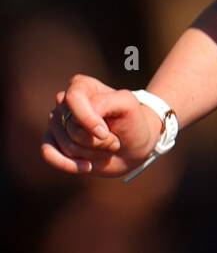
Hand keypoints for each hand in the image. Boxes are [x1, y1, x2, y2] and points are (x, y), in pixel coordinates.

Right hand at [41, 75, 161, 178]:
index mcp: (81, 86)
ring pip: (65, 144)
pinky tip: (87, 166)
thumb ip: (106, 102)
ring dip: (92, 153)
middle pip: (71, 127)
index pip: (73, 99)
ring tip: (106, 148)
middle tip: (113, 139)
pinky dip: (67, 164)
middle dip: (97, 141)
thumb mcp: (128, 105)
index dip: (88, 120)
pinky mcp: (53, 142)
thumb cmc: (131, 123)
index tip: (105, 133)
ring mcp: (56, 123)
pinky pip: (48, 153)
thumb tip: (77, 119)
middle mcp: (64, 102)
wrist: (133, 147)